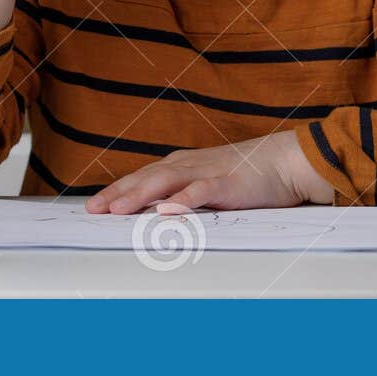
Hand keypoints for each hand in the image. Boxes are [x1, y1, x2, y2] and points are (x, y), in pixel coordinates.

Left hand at [84, 131, 337, 212]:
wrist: (284, 161)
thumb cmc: (246, 175)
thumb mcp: (207, 184)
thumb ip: (184, 195)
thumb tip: (156, 214)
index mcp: (181, 165)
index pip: (140, 178)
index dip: (116, 191)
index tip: (93, 206)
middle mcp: (187, 165)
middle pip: (145, 178)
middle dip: (118, 194)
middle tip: (93, 209)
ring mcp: (206, 172)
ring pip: (166, 182)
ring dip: (140, 195)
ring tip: (118, 209)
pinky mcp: (226, 183)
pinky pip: (200, 191)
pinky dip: (182, 199)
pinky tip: (166, 208)